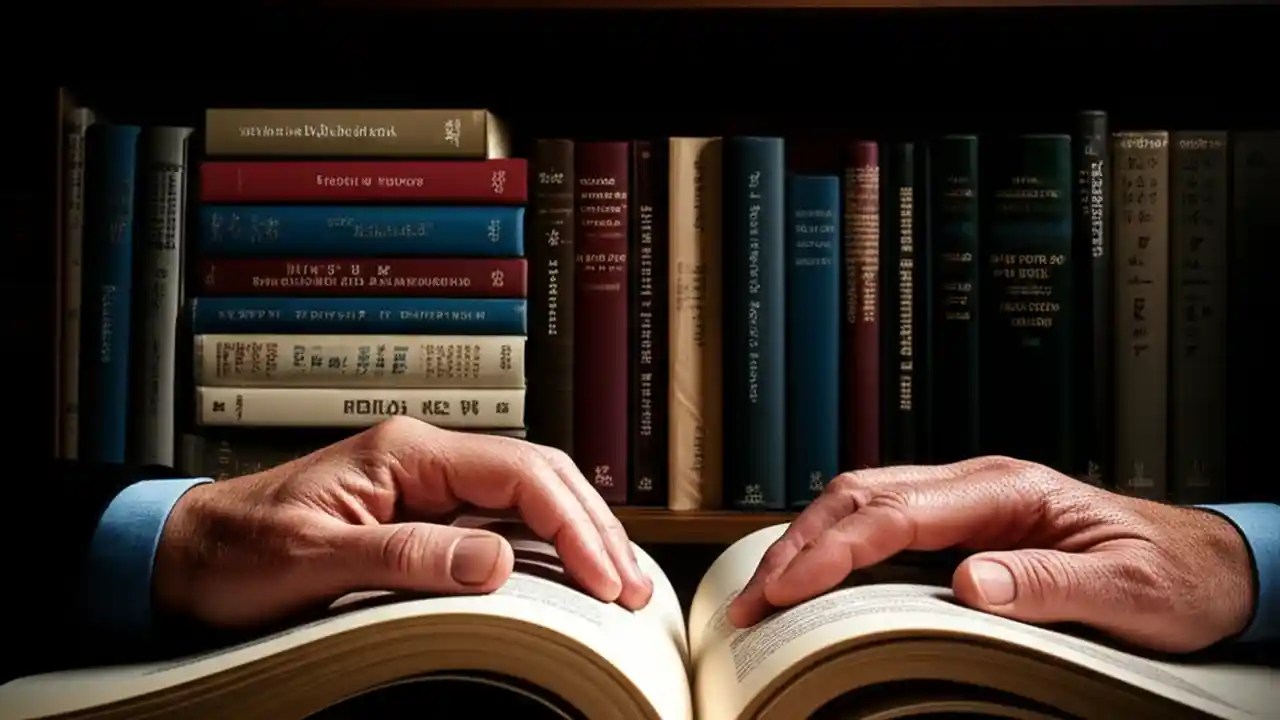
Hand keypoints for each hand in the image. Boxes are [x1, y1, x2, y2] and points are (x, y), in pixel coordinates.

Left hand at [153, 417, 652, 627]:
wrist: (187, 556)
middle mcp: (426, 461)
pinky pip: (501, 523)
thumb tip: (496, 562)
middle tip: (630, 587)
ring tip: (617, 582)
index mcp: (408, 453)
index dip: (574, 525)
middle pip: (539, 477)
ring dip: (578, 536)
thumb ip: (407, 555)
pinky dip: (545, 548)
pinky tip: (566, 574)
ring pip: (528, 498)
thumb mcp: (315, 558)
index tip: (604, 578)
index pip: (520, 473)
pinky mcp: (422, 517)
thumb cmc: (238, 551)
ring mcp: (427, 487)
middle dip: (593, 528)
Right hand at [727, 456, 1253, 652]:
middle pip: (861, 495)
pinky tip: (818, 576)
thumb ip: (1051, 583)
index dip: (833, 549)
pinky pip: (883, 524)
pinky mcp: (964, 524)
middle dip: (798, 544)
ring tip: (767, 589)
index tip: (789, 588)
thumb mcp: (1127, 589)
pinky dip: (837, 547)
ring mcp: (967, 501)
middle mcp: (977, 485)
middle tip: (753, 599)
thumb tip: (969, 583)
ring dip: (808, 542)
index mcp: (1008, 489)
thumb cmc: (1173, 576)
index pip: (895, 510)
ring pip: (862, 502)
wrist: (1206, 565)